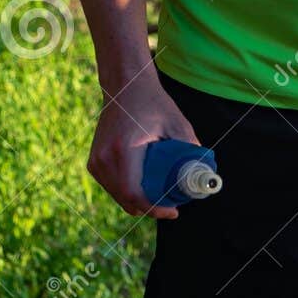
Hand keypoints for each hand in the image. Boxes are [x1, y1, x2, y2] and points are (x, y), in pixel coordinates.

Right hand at [87, 69, 199, 219]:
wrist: (124, 85)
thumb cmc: (152, 102)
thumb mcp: (177, 124)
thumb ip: (191, 148)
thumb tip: (204, 174)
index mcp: (122, 151)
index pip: (135, 195)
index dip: (155, 210)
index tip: (174, 211)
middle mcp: (103, 159)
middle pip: (127, 200)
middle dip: (150, 208)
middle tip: (171, 205)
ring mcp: (95, 161)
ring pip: (119, 196)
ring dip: (138, 202)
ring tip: (160, 196)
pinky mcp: (94, 161)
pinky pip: (112, 187)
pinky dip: (128, 192)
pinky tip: (144, 188)